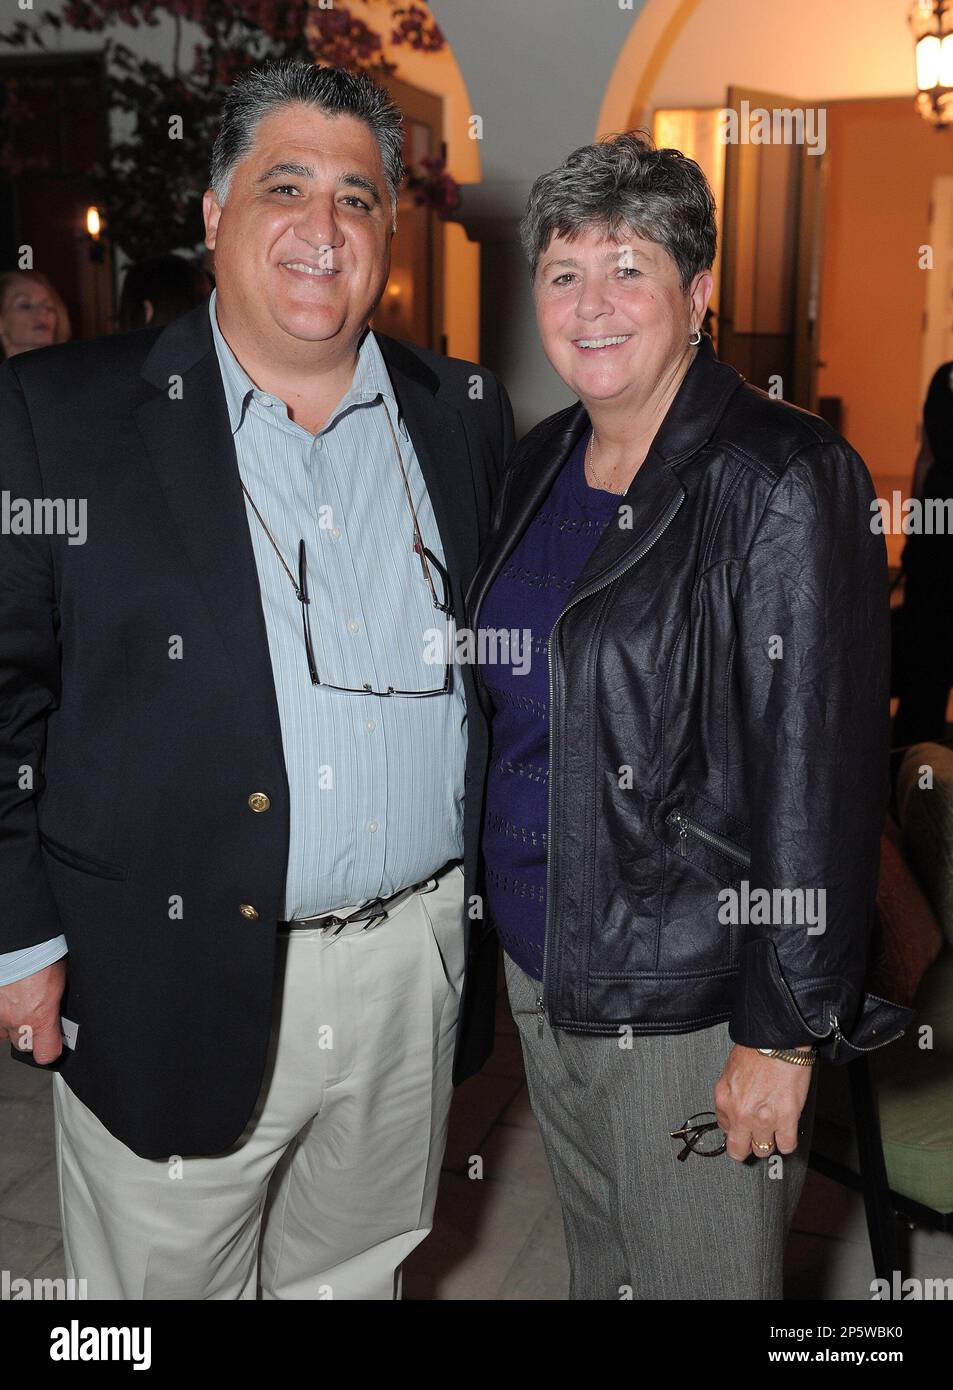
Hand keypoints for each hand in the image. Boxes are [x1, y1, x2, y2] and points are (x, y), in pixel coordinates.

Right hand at [0, 959, 66, 1063]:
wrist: (19, 941)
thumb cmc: (42, 953)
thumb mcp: (61, 982)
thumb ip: (57, 1004)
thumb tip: (61, 1011)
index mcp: (39, 1017)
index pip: (46, 1054)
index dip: (51, 1049)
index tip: (54, 1043)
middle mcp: (15, 1019)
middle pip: (22, 1044)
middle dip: (30, 1034)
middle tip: (36, 1016)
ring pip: (3, 1031)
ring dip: (11, 1022)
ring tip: (20, 1003)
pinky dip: (0, 1008)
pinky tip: (8, 995)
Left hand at [714, 1043, 811, 1160]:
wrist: (778, 1040)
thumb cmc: (756, 1049)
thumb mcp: (730, 1071)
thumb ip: (730, 1096)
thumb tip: (734, 1112)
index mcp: (724, 1099)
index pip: (724, 1130)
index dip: (736, 1128)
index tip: (742, 1126)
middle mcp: (740, 1113)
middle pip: (738, 1150)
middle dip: (746, 1146)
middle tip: (754, 1138)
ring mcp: (763, 1119)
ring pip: (763, 1150)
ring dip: (769, 1141)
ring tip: (773, 1128)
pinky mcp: (786, 1119)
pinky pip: (786, 1146)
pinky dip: (787, 1141)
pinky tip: (787, 1130)